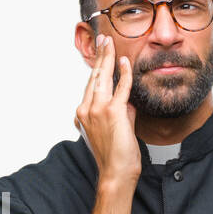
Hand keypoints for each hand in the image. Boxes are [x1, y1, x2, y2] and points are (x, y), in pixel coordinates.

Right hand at [74, 34, 139, 187]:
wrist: (116, 174)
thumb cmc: (116, 157)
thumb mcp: (117, 130)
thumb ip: (122, 113)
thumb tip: (129, 102)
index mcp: (83, 114)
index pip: (90, 86)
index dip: (96, 69)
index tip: (100, 55)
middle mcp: (86, 109)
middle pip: (93, 77)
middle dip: (99, 56)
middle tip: (103, 40)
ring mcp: (96, 110)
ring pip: (102, 78)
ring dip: (107, 58)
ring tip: (109, 43)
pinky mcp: (111, 112)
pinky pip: (120, 88)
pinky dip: (123, 74)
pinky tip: (125, 62)